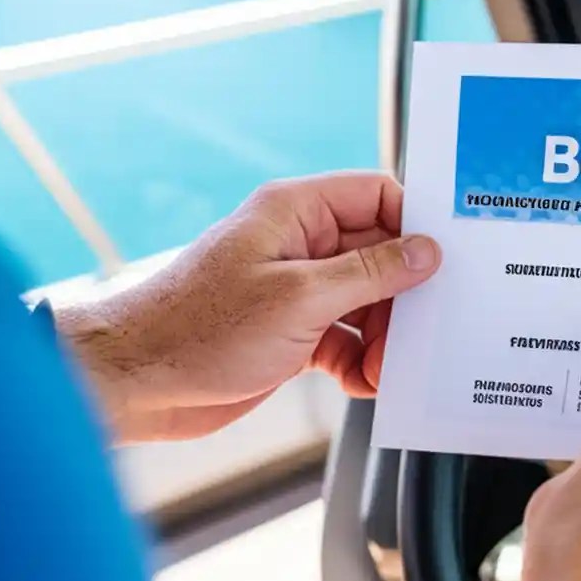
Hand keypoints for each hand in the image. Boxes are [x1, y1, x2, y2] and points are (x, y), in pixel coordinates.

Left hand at [56, 172, 440, 443]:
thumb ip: (370, 273)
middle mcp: (299, 245)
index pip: (377, 197)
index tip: (443, 262)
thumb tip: (425, 252)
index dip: (415, 226)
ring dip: (385, 336)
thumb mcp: (300, 297)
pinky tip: (364, 382)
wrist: (136, 383)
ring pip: (368, 301)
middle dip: (404, 295)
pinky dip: (360, 361)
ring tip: (388, 366)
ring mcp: (296, 290)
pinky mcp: (292, 332)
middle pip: (380, 255)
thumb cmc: (197, 330)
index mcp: (296, 212)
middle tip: (422, 329)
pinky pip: (346, 337)